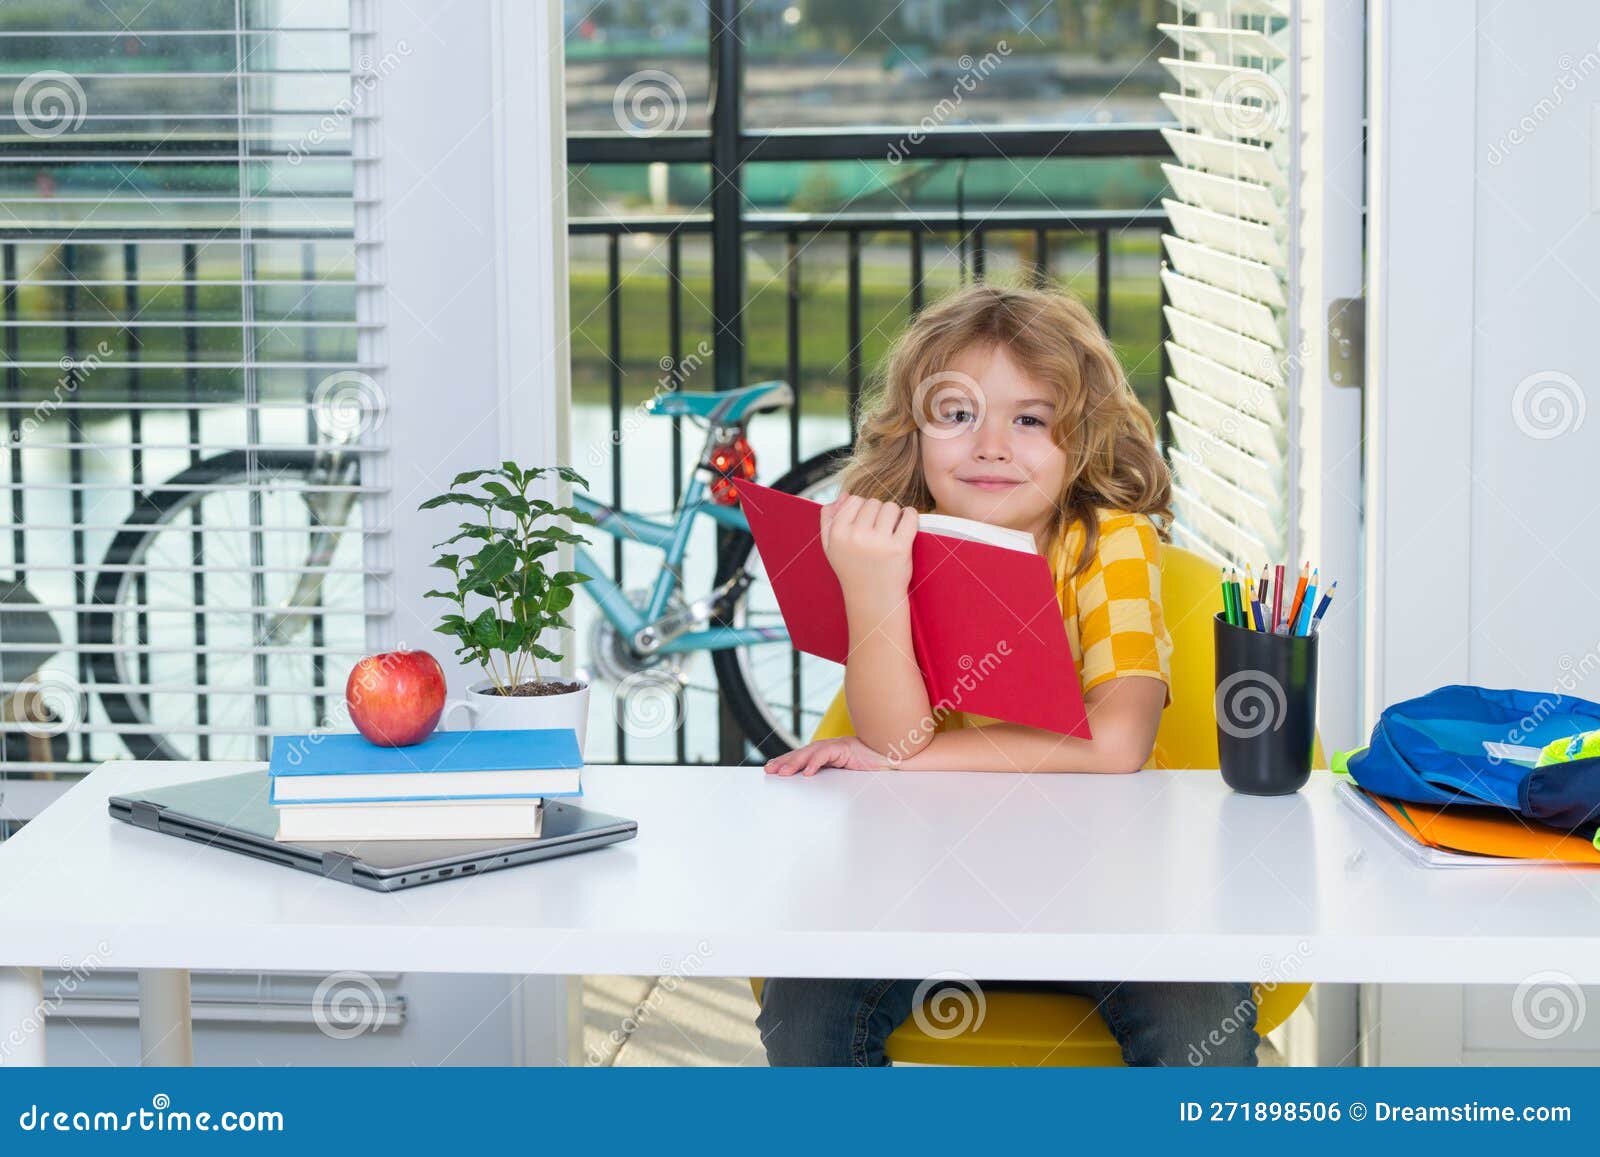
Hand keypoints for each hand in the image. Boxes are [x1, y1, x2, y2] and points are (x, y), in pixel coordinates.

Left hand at [764, 735, 891, 775]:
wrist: (896, 759)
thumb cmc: (875, 769)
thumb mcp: (849, 777)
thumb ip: (834, 779)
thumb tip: (815, 787)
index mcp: (831, 754)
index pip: (804, 757)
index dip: (788, 761)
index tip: (772, 769)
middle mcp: (832, 747)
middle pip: (802, 753)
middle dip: (785, 761)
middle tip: (769, 770)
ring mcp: (839, 746)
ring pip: (811, 752)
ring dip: (795, 762)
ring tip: (782, 772)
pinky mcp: (847, 748)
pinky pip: (827, 754)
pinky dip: (815, 762)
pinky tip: (806, 772)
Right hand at [819, 491, 916, 598]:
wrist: (873, 600)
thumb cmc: (853, 571)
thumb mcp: (831, 548)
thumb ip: (829, 519)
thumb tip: (844, 494)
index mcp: (837, 534)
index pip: (854, 500)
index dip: (862, 509)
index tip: (867, 524)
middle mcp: (856, 536)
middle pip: (873, 502)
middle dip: (878, 513)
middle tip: (880, 530)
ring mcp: (878, 542)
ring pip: (890, 507)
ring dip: (895, 515)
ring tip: (892, 530)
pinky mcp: (899, 548)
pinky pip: (909, 516)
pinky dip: (911, 516)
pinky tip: (907, 523)